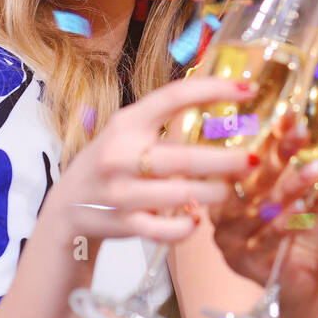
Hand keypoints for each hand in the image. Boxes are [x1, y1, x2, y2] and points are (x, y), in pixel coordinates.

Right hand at [40, 78, 257, 252]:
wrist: (65, 210)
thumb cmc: (110, 164)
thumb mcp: (126, 133)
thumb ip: (163, 120)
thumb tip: (221, 102)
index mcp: (126, 122)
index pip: (173, 97)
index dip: (213, 89)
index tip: (248, 88)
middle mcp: (120, 154)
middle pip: (183, 158)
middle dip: (224, 161)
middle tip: (252, 161)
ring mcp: (119, 191)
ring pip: (179, 195)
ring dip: (212, 195)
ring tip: (227, 190)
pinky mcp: (122, 223)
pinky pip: (165, 230)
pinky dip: (186, 228)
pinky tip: (196, 221)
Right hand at [211, 113, 317, 309]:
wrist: (301, 283)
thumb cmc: (297, 231)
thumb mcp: (299, 191)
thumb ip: (293, 161)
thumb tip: (294, 117)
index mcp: (228, 189)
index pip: (248, 156)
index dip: (271, 137)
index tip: (293, 117)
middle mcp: (222, 211)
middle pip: (252, 179)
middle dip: (279, 155)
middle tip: (302, 133)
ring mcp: (230, 238)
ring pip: (261, 208)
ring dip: (290, 187)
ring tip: (316, 168)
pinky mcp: (244, 263)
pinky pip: (266, 239)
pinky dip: (287, 223)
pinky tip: (304, 209)